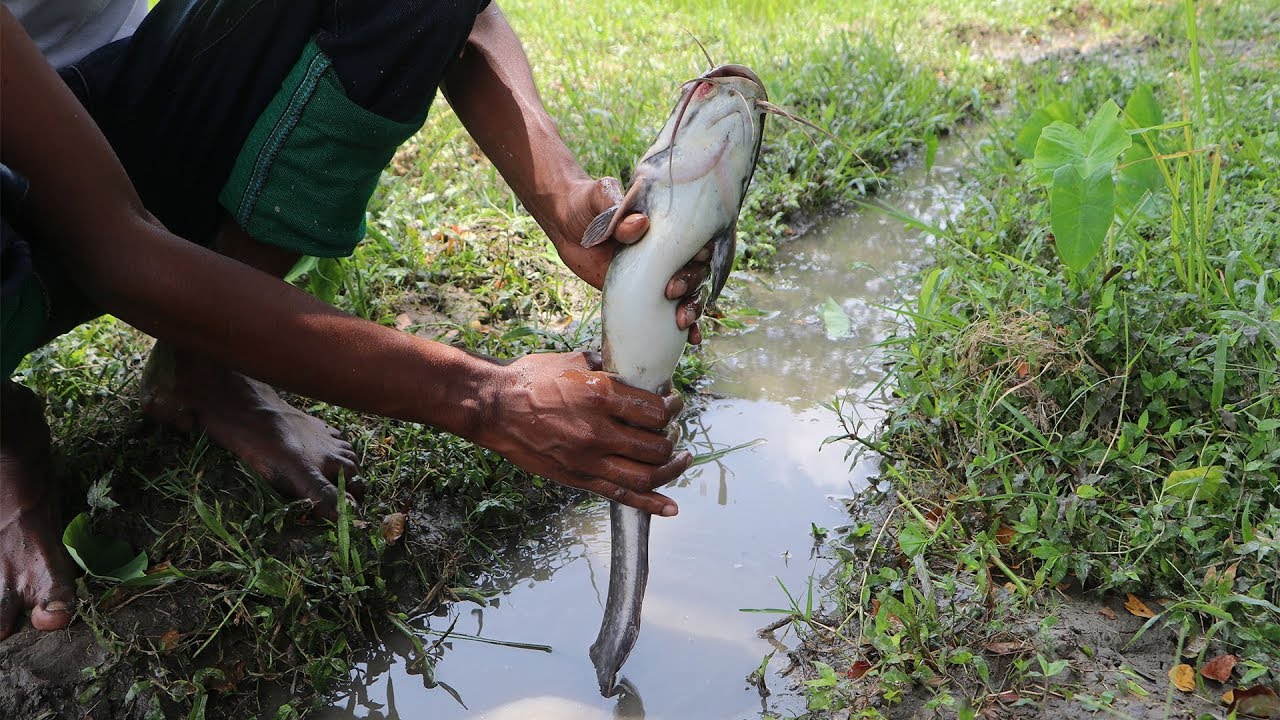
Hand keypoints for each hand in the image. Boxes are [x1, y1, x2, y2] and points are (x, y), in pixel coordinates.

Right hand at [479, 351, 690, 515]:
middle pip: (656, 445)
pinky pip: (622, 496)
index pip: (655, 411)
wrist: (493, 407)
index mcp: (600, 396)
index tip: (673, 404)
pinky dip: (651, 504)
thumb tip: (633, 369)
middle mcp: (598, 431)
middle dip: (671, 437)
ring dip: (670, 469)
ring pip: (646, 476)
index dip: (671, 408)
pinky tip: (671, 508)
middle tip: (672, 429)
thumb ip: (608, 366)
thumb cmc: (530, 379)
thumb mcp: (573, 361)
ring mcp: (588, 460)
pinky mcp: (578, 479)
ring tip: (680, 460)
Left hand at [551, 177, 709, 344]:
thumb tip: (639, 226)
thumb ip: (616, 210)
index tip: (696, 257)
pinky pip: (664, 313)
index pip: (697, 238)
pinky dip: (681, 328)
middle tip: (672, 292)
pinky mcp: (641, 296)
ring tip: (682, 322)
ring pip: (688, 295)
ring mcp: (656, 276)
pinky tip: (690, 340)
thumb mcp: (600, 199)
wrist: (565, 222)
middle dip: (692, 285)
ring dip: (692, 309)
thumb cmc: (587, 203)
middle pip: (696, 271)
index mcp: (666, 226)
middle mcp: (667, 253)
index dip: (703, 250)